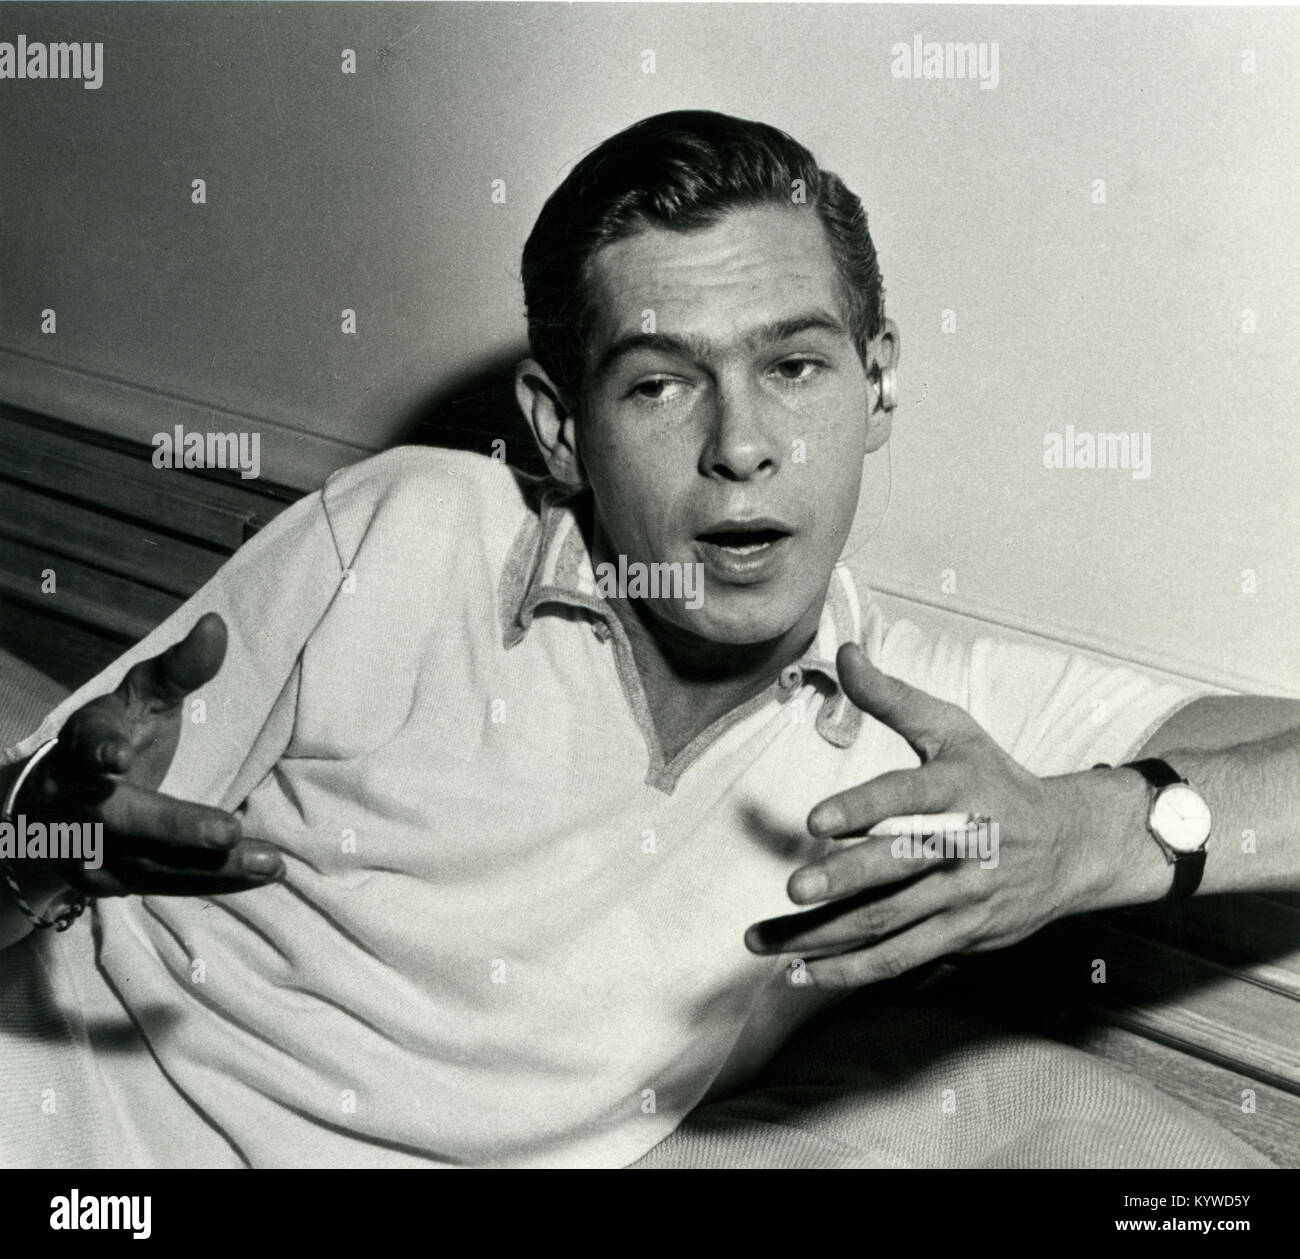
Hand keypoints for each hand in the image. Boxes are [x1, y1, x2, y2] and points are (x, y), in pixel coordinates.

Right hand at [15, 612, 283, 898]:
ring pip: (152, 864)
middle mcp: (77, 804)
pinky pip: (169, 885)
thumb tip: (216, 625)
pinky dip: (217, 881)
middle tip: (227, 832)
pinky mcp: (112, 885)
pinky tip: (264, 873)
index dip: (97, 749)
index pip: (85, 745)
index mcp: (83, 745)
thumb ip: (180, 667)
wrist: (53, 806)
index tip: (115, 757)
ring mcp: (91, 851)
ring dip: (214, 867)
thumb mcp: (141, 696)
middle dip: (175, 827)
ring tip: (271, 862)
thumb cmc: (116, 736)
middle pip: (124, 819)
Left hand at [745, 642, 1108, 988]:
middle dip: (844, 881)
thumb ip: (893, 697)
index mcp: (962, 789)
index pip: (909, 797)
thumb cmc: (998, 780)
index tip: (816, 820)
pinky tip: (805, 972)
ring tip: (767, 941)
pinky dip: (853, 969)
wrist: (1073, 847)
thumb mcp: (953, 731)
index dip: (864, 807)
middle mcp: (966, 846)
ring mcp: (966, 898)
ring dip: (826, 935)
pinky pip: (902, 957)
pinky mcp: (963, 936)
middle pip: (899, 868)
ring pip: (890, 921)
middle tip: (795, 889)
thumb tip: (843, 651)